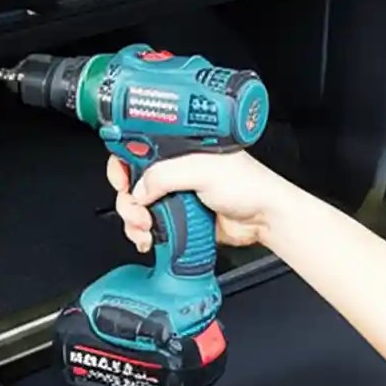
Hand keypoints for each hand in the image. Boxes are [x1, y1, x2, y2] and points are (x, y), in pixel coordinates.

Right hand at [107, 151, 290, 251]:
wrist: (264, 219)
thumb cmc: (248, 185)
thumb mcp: (203, 170)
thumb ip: (165, 176)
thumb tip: (138, 189)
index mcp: (179, 147)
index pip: (138, 147)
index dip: (122, 162)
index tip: (120, 179)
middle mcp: (174, 168)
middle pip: (132, 180)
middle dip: (127, 199)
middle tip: (137, 211)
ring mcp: (174, 194)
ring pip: (136, 205)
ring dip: (133, 219)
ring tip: (145, 228)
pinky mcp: (177, 217)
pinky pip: (149, 224)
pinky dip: (142, 233)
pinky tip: (149, 238)